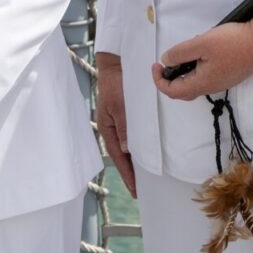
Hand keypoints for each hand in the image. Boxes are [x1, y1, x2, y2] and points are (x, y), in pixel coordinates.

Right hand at [94, 53, 136, 198]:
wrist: (117, 62)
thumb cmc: (116, 82)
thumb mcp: (119, 104)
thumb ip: (124, 126)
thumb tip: (126, 148)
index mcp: (107, 127)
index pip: (117, 155)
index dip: (126, 173)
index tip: (135, 190)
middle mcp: (112, 127)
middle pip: (122, 154)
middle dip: (130, 171)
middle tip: (140, 188)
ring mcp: (119, 121)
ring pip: (127, 145)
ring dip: (135, 159)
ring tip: (144, 175)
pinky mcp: (127, 114)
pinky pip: (132, 134)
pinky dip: (138, 145)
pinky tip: (146, 150)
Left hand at [152, 19, 252, 100]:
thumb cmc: (233, 43)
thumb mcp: (202, 43)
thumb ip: (180, 53)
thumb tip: (166, 61)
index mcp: (202, 83)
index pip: (173, 91)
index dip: (159, 80)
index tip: (157, 65)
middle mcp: (211, 87)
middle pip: (183, 91)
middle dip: (169, 79)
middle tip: (165, 64)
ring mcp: (221, 82)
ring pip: (195, 83)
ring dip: (183, 72)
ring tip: (184, 53)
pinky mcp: (228, 75)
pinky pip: (205, 76)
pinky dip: (195, 68)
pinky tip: (200, 52)